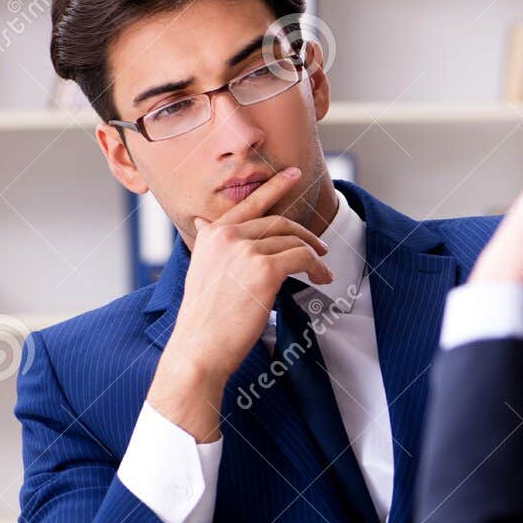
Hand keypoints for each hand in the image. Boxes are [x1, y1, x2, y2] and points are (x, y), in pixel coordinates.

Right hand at [148, 165, 332, 440]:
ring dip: (314, 256)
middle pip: (279, 223)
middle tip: (322, 246)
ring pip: (293, 242)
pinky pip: (301, 258)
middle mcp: (227, 236)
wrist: (199, 348)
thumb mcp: (200, 271)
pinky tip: (322, 278)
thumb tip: (203, 222)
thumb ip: (209, 244)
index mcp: (213, 235)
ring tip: (323, 271)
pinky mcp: (264, 270)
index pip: (250, 204)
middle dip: (305, 234)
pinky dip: (317, 267)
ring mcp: (245, 251)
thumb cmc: (203, 319)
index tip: (294, 174)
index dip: (275, 186)